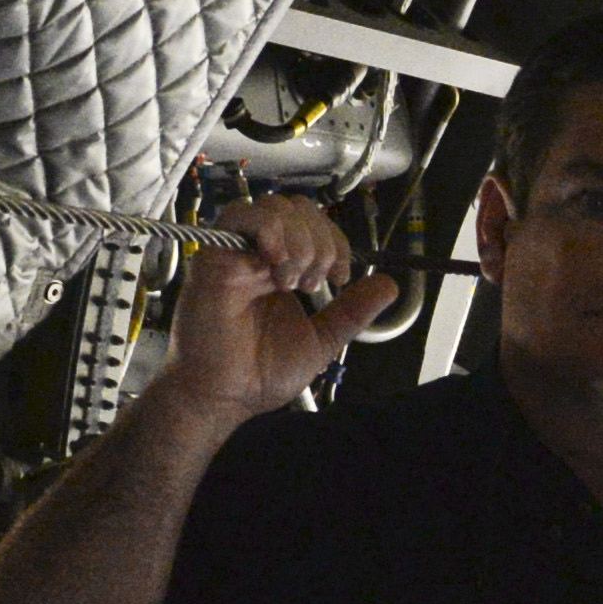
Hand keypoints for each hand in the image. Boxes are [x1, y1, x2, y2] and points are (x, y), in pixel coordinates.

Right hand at [147, 198, 397, 428]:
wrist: (226, 396)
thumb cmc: (260, 373)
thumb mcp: (321, 339)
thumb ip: (352, 311)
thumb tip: (390, 285)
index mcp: (280, 267)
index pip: (313, 223)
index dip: (336, 241)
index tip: (341, 278)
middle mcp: (256, 254)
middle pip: (297, 208)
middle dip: (322, 240)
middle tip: (315, 283)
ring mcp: (235, 252)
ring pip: (275, 207)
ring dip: (299, 240)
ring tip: (293, 282)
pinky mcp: (213, 256)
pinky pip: (240, 214)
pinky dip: (270, 231)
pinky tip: (277, 268)